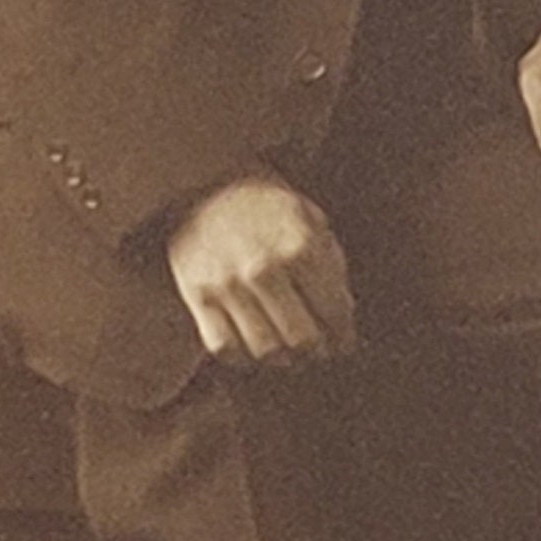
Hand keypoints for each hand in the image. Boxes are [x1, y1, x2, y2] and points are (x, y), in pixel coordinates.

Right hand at [164, 170, 358, 368]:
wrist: (205, 181)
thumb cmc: (266, 203)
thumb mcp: (311, 218)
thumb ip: (331, 265)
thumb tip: (344, 315)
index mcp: (300, 245)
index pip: (333, 312)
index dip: (344, 336)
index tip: (344, 343)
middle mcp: (263, 267)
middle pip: (301, 339)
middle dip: (316, 352)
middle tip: (318, 352)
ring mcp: (227, 283)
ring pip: (264, 350)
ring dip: (282, 360)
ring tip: (289, 354)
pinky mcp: (197, 295)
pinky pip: (223, 347)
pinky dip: (242, 358)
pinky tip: (252, 348)